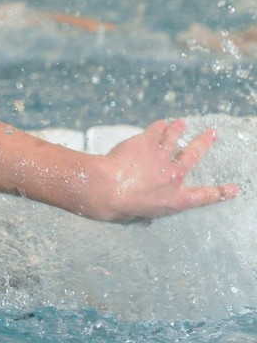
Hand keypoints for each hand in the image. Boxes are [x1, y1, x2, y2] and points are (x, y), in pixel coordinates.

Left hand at [100, 118, 238, 221]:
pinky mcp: (146, 142)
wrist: (109, 189)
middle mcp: (174, 175)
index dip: (221, 192)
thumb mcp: (140, 218)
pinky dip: (159, 126)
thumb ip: (147, 214)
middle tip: (211, 133)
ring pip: (173, 138)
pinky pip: (156, 131)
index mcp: (175, 198)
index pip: (204, 196)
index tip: (235, 189)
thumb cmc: (121, 208)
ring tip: (182, 122)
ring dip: (178, 129)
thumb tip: (144, 219)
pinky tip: (161, 123)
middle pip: (193, 155)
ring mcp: (161, 156)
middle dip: (203, 143)